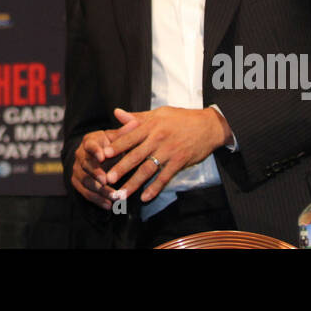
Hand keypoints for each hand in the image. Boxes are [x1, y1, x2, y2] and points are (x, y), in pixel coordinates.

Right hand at [70, 122, 135, 209]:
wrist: (99, 156)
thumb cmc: (111, 145)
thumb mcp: (117, 137)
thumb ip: (125, 132)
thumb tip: (136, 122)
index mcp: (90, 141)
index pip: (90, 145)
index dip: (95, 151)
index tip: (103, 157)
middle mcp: (80, 154)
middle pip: (86, 165)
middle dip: (96, 174)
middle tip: (107, 181)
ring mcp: (77, 169)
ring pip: (86, 181)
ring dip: (100, 190)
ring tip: (114, 196)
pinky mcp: (77, 182)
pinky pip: (85, 193)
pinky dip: (97, 200)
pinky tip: (109, 205)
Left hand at [103, 107, 228, 202]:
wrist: (209, 125)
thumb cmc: (182, 118)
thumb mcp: (159, 113)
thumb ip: (137, 117)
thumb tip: (116, 113)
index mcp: (151, 125)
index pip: (129, 137)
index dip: (115, 146)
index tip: (101, 155)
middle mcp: (158, 139)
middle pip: (135, 155)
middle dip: (120, 168)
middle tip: (106, 179)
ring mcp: (169, 151)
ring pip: (147, 169)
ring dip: (133, 183)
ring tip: (121, 193)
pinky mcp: (179, 162)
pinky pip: (164, 177)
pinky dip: (154, 188)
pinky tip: (145, 197)